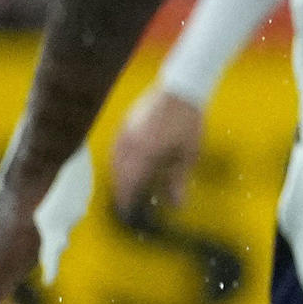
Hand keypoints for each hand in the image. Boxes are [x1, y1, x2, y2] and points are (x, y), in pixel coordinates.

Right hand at [110, 89, 204, 223]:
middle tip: (130, 204)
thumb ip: (178, 181)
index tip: (128, 214)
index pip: (127, 185)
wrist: (180, 89)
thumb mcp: (188, 155)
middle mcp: (127, 145)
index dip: (126, 201)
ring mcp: (122, 133)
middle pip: (117, 175)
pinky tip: (130, 166)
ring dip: (120, 177)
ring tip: (131, 188)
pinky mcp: (122, 125)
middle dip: (122, 191)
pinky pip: (115, 149)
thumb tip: (176, 205)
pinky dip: (119, 162)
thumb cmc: (188, 122)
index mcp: (142, 154)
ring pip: (113, 163)